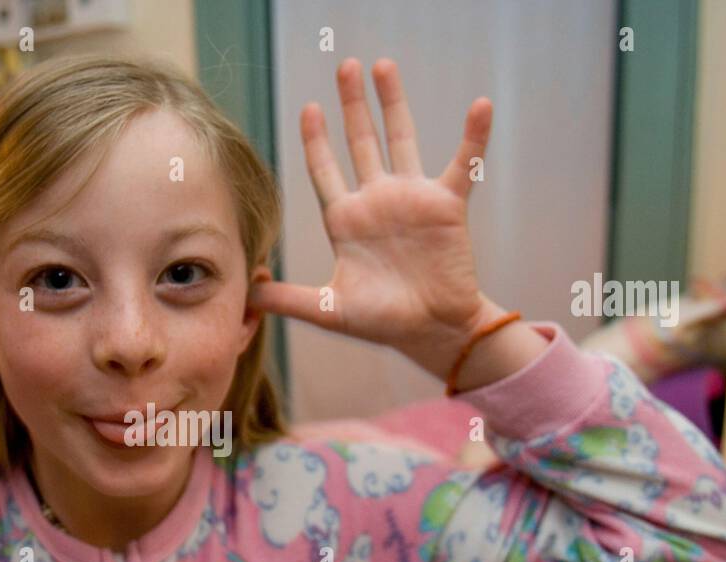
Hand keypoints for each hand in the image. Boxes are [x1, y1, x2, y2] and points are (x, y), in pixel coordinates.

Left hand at [248, 58, 505, 378]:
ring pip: (401, 139)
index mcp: (346, 221)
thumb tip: (245, 293)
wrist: (432, 331)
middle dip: (351, 106)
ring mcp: (411, 199)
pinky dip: (473, 137)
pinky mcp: (446, 205)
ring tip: (383, 66)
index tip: (309, 109)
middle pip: (360, 142)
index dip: (316, 140)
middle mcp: (376, 202)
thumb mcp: (327, 309)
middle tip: (344, 68)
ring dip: (393, 103)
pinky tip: (480, 106)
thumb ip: (287, 298)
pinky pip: (463, 164)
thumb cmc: (382, 322)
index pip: (325, 170)